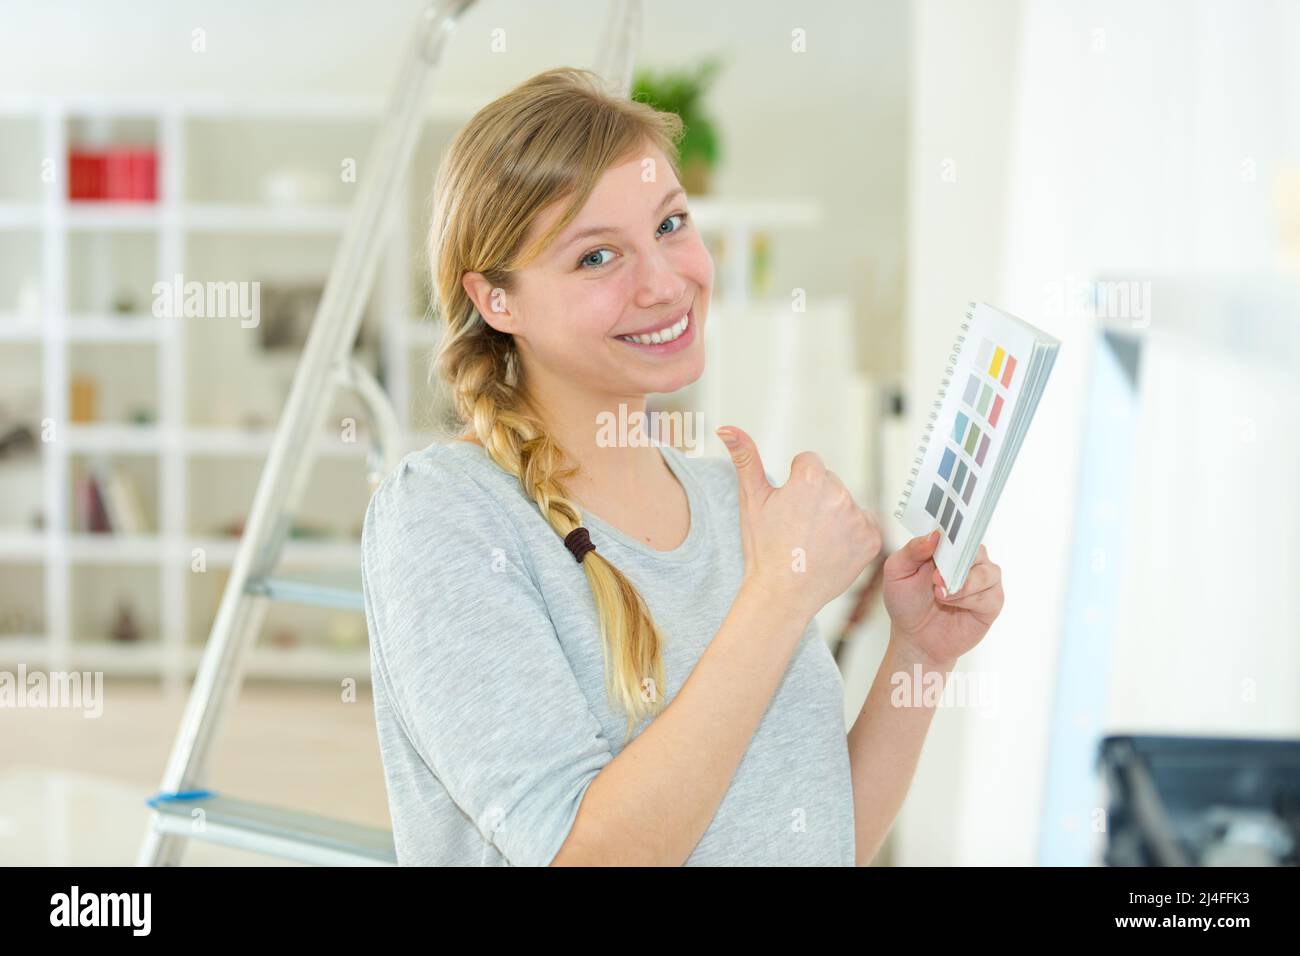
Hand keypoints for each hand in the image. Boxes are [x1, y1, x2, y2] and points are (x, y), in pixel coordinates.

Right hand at [718, 425, 881, 621]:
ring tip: (813, 541)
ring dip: (833, 516)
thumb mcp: (751, 500)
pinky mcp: (871, 538)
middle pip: (828, 482)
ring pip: (845, 503)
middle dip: (816, 499)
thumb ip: (745, 458)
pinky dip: (851, 536)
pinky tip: (831, 549)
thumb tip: (727, 427)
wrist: (782, 593)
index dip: (794, 484)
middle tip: (797, 528)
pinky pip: (863, 525)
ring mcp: (858, 517)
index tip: (787, 509)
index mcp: (810, 478)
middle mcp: (839, 493)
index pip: (808, 462)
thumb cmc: (764, 548)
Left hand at [881, 531, 1003, 666]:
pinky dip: (969, 599)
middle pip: (976, 548)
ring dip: (962, 584)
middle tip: (935, 578)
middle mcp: (970, 559)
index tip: (942, 539)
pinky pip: (990, 595)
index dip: (954, 532)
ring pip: (987, 572)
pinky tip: (951, 604)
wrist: (914, 637)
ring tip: (939, 595)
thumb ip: (912, 550)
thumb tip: (934, 535)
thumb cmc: (906, 601)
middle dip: (957, 563)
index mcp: (948, 546)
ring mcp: (984, 580)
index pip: (959, 528)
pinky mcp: (992, 602)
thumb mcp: (897, 572)